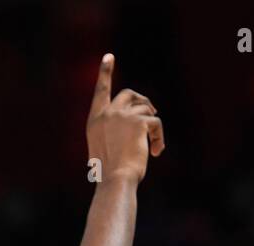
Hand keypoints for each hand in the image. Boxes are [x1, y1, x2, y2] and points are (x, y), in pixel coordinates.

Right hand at [85, 54, 164, 184]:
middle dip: (142, 101)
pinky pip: (156, 123)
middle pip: (129, 94)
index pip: (101, 92)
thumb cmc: (111, 172)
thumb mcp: (105, 148)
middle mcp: (106, 114)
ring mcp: (121, 116)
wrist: (116, 180)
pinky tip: (157, 151)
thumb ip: (115, 130)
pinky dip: (159, 136)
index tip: (108, 57)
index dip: (105, 73)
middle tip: (152, 114)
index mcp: (94, 121)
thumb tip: (140, 118)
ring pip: (146, 109)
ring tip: (153, 145)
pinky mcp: (138, 121)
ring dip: (152, 125)